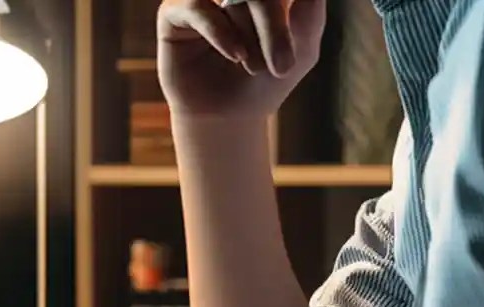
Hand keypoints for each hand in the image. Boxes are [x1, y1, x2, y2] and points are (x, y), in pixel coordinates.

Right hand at [158, 0, 325, 116]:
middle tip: (283, 66)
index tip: (294, 39)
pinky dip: (221, 32)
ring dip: (252, 35)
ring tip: (253, 66)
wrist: (226, 119)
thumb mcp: (300, 51)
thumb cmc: (263, 83)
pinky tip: (235, 55)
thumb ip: (310, 13)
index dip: (279, 15)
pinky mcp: (173, 13)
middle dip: (274, 27)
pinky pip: (198, 7)